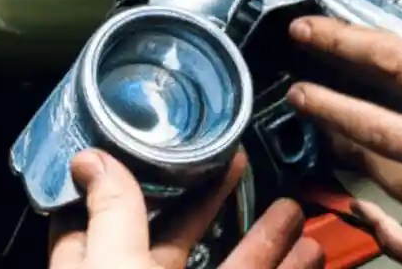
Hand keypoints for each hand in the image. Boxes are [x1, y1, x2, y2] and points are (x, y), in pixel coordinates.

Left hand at [49, 148, 322, 268]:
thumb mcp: (109, 264)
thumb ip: (110, 212)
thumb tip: (92, 156)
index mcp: (95, 268)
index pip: (96, 216)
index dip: (121, 179)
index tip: (152, 145)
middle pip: (174, 233)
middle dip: (209, 195)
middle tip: (235, 160)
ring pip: (226, 264)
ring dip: (262, 234)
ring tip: (290, 204)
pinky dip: (284, 267)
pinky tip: (309, 252)